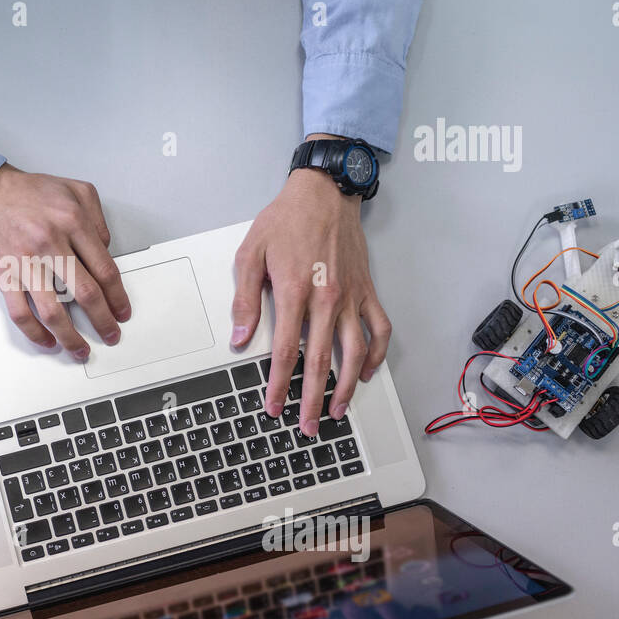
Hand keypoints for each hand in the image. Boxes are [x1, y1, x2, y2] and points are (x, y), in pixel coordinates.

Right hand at [0, 163, 130, 358]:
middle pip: (85, 294)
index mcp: (73, 222)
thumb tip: (107, 253)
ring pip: (53, 311)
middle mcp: (50, 243)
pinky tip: (46, 341)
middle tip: (111, 335)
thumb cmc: (34, 193)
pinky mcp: (5, 274)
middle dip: (103, 321)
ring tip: (80, 349)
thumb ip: (99, 220)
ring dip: (70, 337)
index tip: (123, 312)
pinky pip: (20, 312)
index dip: (118, 297)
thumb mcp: (78, 191)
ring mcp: (25, 262)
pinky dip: (34, 333)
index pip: (105, 270)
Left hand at [230, 157, 390, 437]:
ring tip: (338, 410)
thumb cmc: (286, 220)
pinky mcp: (368, 290)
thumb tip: (239, 336)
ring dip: (347, 386)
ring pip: (354, 353)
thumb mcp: (250, 253)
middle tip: (308, 426)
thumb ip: (244, 298)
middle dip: (313, 400)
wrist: (323, 193)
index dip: (278, 384)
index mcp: (294, 291)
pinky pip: (379, 329)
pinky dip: (376, 354)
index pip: (284, 352)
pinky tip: (366, 372)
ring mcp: (351, 297)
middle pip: (321, 362)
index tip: (273, 405)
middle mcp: (326, 299)